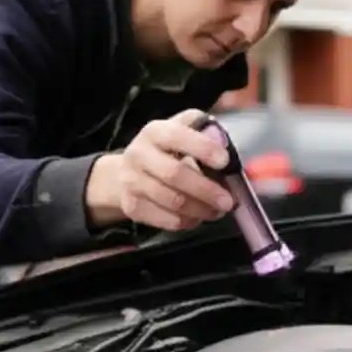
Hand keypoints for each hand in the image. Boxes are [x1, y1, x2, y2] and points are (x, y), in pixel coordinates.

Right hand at [85, 108, 235, 231]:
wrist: (123, 173)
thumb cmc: (164, 150)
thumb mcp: (180, 130)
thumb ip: (203, 130)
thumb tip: (222, 142)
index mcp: (154, 132)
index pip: (177, 136)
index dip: (202, 148)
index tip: (224, 161)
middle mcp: (138, 155)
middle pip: (174, 174)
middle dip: (206, 189)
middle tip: (228, 200)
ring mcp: (132, 182)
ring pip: (173, 201)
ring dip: (202, 209)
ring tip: (218, 210)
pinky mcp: (132, 207)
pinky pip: (168, 220)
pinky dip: (189, 221)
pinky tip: (199, 216)